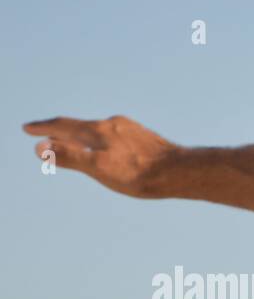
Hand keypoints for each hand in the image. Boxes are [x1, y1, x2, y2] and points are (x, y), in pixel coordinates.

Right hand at [23, 115, 177, 197]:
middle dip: (60, 130)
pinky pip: (115, 137)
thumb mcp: (100, 168)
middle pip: (80, 126)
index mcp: (99, 130)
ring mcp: (131, 130)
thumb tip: (41, 148)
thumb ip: (71, 157)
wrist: (182, 173)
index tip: (27, 129)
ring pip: (99, 131)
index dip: (44, 129)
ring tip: (74, 140)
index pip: (64, 126)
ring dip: (82, 135)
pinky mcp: (145, 139)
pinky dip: (102, 140)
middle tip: (44, 131)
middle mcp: (114, 124)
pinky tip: (110, 148)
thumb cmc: (140, 174)